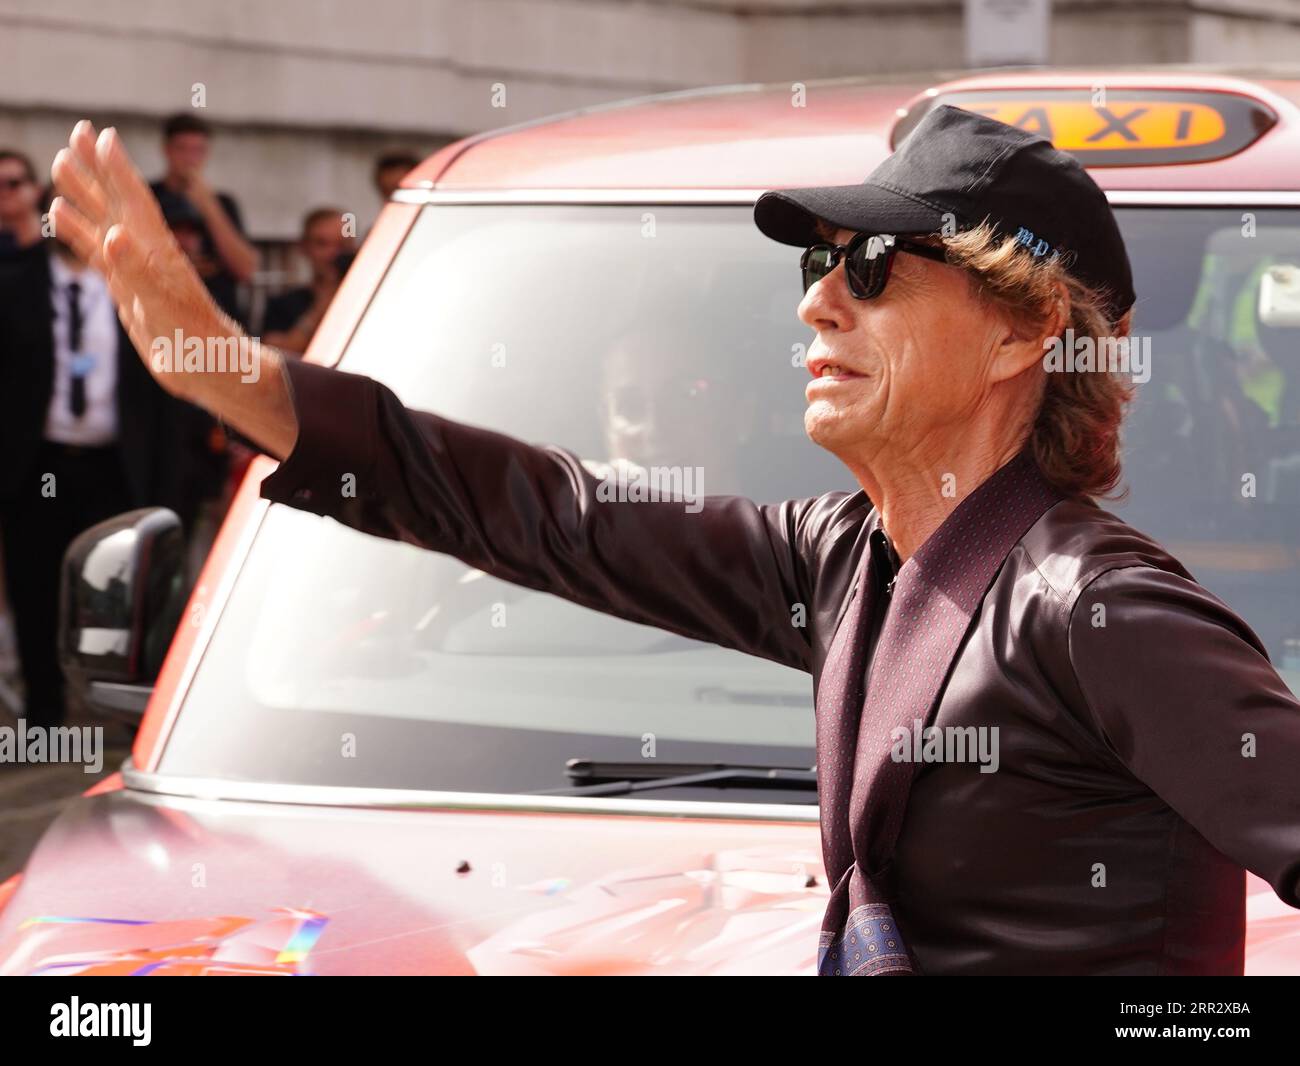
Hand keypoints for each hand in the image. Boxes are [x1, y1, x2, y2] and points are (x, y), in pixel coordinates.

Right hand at [50, 121, 236, 400]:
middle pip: (116, 200)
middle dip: (96, 166)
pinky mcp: (126, 288)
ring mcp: (134, 269)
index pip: (135, 201)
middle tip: (78, 129)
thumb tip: (114, 235)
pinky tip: (60, 214)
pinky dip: (78, 230)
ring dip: (83, 192)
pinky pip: (97, 251)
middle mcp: (145, 253)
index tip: (103, 134)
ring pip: (102, 221)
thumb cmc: (193, 342)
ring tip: (61, 161)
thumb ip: (137, 271)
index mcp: (156, 252)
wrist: (206, 369)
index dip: (118, 169)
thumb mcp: (161, 307)